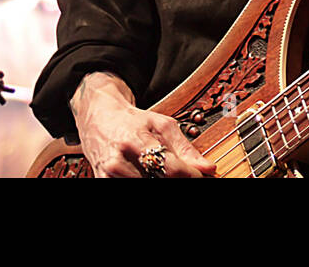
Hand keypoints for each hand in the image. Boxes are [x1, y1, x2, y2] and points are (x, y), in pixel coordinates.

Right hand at [70, 71, 216, 177]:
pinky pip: (129, 188)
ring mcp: (109, 176)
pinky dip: (145, 180)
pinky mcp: (102, 182)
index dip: (190, 174)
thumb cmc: (133, 121)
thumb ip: (185, 149)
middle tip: (187, 174)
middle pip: (159, 181)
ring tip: (163, 171)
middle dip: (178, 178)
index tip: (201, 175)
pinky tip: (149, 174)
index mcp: (136, 141)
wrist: (99, 119)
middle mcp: (119, 161)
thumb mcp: (162, 125)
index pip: (169, 167)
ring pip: (145, 185)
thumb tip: (209, 167)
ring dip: (161, 180)